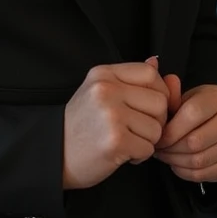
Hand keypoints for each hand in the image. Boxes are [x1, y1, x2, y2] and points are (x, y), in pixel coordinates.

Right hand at [63, 61, 169, 189]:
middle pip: (159, 102)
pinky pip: (148, 148)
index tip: (149, 107)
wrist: (57, 152)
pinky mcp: (115, 140)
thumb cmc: (82, 123)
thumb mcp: (99, 90)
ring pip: (157, 128)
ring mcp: (111, 115)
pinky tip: (122, 152)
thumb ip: (129, 77)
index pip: (150, 73)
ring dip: (147, 140)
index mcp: (103, 74)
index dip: (159, 91)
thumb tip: (156, 62)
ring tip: (127, 140)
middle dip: (155, 120)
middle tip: (136, 129)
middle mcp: (106, 90)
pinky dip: (139, 156)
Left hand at [154, 84, 216, 183]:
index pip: (192, 114)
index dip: (170, 129)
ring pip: (200, 160)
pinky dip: (186, 173)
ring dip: (176, 162)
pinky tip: (177, 165)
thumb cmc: (198, 108)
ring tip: (165, 156)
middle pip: (195, 142)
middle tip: (158, 149)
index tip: (157, 136)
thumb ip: (172, 92)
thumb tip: (163, 76)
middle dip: (171, 149)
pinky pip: (206, 174)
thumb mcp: (186, 96)